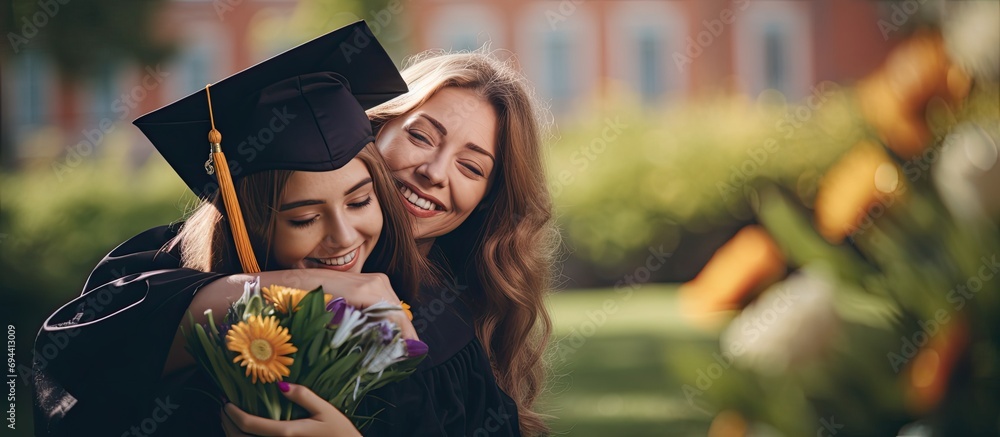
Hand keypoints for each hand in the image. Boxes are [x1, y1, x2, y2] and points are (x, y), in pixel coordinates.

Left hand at [221, 383, 361, 436]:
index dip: (232, 413)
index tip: (225, 401)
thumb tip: (280, 384)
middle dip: (226, 423)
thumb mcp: (325, 410)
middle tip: (223, 407)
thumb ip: (303, 396)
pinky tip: (243, 432)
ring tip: (229, 418)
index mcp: (287, 433)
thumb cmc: (339, 431)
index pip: (249, 425)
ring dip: (231, 433)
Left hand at [296, 270, 418, 341]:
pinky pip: (387, 300)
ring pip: (395, 305)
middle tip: (407, 352)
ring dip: (398, 324)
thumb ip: (360, 332)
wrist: (297, 282)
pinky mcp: (372, 279)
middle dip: (404, 332)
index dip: (406, 335)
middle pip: (399, 310)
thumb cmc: (309, 303)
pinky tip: (389, 329)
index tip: (411, 352)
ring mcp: (375, 278)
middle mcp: (375, 282)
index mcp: (367, 291)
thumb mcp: (334, 322)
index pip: (396, 315)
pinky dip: (390, 315)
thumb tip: (380, 347)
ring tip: (400, 344)